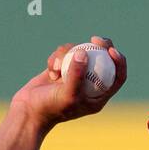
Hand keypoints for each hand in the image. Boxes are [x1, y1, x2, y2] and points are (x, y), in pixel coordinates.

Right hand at [9, 36, 126, 129]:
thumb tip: (84, 52)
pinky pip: (64, 53)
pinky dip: (56, 58)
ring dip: (67, 55)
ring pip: (80, 52)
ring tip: (56, 70)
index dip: (119, 61)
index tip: (110, 49)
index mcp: (99, 95)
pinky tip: (50, 71)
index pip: (118, 76)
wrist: (28, 110)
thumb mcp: (67, 95)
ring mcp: (76, 74)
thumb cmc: (51, 108)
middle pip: (104, 58)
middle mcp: (90, 84)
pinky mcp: (62, 67)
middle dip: (101, 46)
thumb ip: (76, 75)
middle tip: (95, 39)